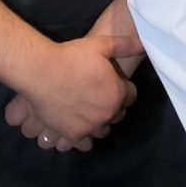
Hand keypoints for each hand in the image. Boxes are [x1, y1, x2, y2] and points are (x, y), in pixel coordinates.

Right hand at [11, 33, 140, 147]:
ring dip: (100, 122)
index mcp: (117, 93)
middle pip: (118, 114)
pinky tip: (80, 129)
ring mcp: (90, 127)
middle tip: (100, 96)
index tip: (114, 83)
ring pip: (103, 130)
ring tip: (91, 113)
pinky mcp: (73, 135)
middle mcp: (107, 114)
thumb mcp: (101, 45)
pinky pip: (85, 144)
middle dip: (112, 105)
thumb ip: (125, 45)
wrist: (41, 72)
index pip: (130, 95)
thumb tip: (144, 43)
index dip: (122, 88)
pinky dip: (84, 138)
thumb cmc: (71, 57)